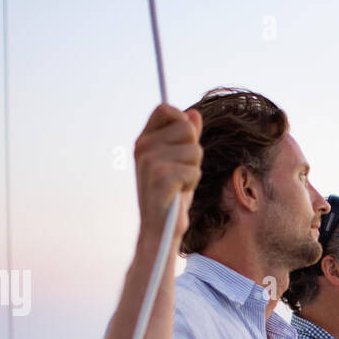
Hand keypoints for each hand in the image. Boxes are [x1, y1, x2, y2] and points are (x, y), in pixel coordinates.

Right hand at [133, 104, 202, 242]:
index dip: (181, 121)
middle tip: (180, 173)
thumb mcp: (179, 162)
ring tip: (178, 185)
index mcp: (144, 140)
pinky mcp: (160, 177)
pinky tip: (178, 194)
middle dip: (193, 153)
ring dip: (193, 171)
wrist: (160, 229)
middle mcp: (143, 147)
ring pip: (195, 151)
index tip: (182, 144)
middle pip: (187, 129)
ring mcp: (149, 161)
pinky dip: (192, 184)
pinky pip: (193, 170)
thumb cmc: (171, 196)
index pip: (165, 109)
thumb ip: (185, 139)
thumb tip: (194, 114)